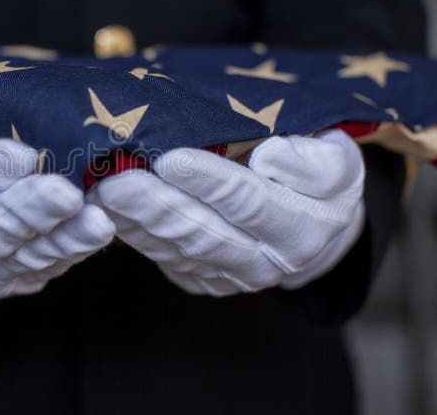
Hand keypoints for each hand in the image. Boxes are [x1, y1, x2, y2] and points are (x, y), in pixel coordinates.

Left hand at [88, 129, 364, 295]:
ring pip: (173, 247)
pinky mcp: (198, 278)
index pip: (249, 202)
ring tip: (99, 190)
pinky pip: (160, 255)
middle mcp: (262, 263)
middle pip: (201, 231)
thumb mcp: (337, 159)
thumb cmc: (318, 177)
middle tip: (115, 180)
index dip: (209, 181)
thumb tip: (270, 159)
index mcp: (301, 229)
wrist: (311, 224)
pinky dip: (131, 230)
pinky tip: (104, 208)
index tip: (171, 157)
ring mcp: (225, 276)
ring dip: (133, 220)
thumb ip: (314, 164)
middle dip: (154, 205)